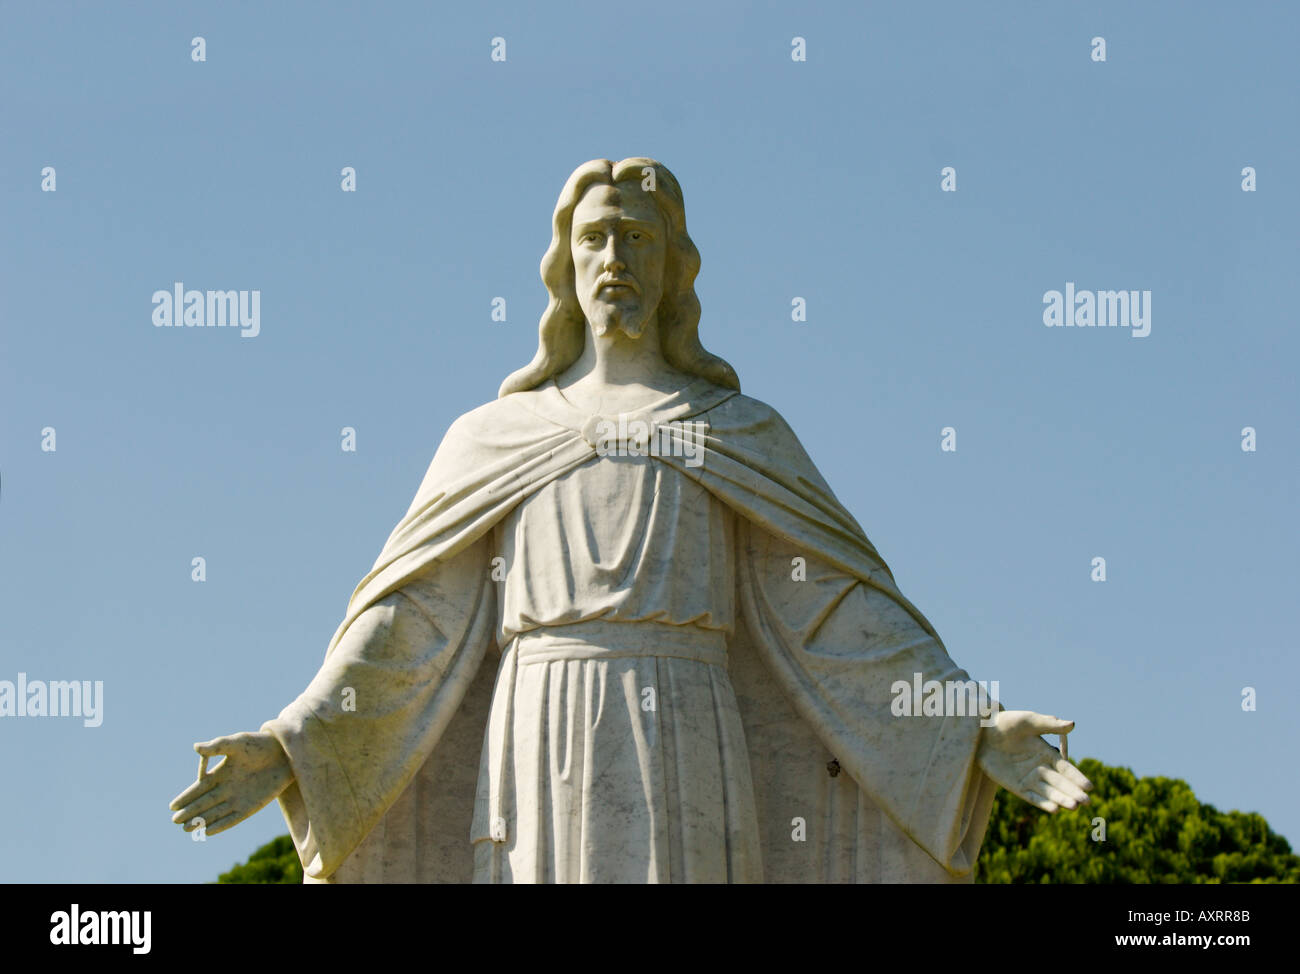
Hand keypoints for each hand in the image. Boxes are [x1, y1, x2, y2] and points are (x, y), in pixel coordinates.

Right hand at [168, 732, 293, 836]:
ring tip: (185, 828)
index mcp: (221, 773)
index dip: (186, 797)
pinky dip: (220, 825)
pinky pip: (232, 818)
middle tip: (175, 820)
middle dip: (190, 812)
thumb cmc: (260, 744)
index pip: (199, 788)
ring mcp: (238, 798)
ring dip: (201, 820)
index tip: (172, 806)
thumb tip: (195, 747)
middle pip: (204, 803)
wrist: (285, 754)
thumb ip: (216, 746)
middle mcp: (227, 787)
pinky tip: (207, 831)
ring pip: (215, 812)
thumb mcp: (237, 743)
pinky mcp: (251, 806)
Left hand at [976, 710, 1091, 811]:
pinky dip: (1043, 803)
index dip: (1078, 778)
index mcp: (1047, 753)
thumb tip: (1072, 724)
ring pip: (1049, 792)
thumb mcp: (1029, 721)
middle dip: (1074, 792)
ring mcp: (1028, 778)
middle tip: (1086, 802)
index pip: (1066, 769)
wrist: (981, 732)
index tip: (1090, 787)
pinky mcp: (1016, 786)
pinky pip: (1032, 797)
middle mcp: (1041, 768)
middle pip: (1061, 783)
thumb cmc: (1007, 722)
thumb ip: (1050, 724)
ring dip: (1062, 799)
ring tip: (1073, 807)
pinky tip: (1055, 810)